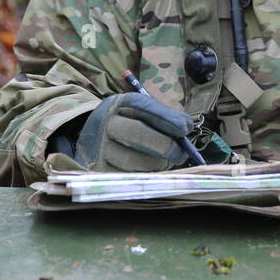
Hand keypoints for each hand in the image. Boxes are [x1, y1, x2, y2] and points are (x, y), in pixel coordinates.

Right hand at [74, 92, 193, 171]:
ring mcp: (98, 147)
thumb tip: (187, 128)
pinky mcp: (98, 169)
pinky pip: (126, 176)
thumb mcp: (140, 113)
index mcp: (117, 104)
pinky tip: (153, 171)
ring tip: (166, 162)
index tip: (185, 128)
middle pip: (136, 132)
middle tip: (180, 152)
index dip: (166, 116)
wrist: (92, 139)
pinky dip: (145, 175)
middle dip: (164, 144)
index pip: (142, 105)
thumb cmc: (127, 124)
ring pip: (132, 159)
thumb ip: (164, 117)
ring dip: (157, 163)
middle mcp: (105, 123)